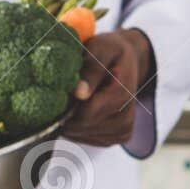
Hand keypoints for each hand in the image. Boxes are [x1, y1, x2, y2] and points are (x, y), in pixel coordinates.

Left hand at [63, 28, 153, 147]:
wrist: (128, 60)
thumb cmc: (110, 52)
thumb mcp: (101, 49)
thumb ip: (91, 69)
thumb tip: (78, 93)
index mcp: (122, 95)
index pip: (85, 114)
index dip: (67, 105)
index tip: (60, 90)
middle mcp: (126, 117)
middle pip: (83, 126)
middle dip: (67, 112)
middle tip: (65, 93)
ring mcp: (124, 129)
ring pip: (83, 135)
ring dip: (72, 121)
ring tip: (76, 100)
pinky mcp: (120, 137)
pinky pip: (89, 139)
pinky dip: (79, 128)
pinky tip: (82, 110)